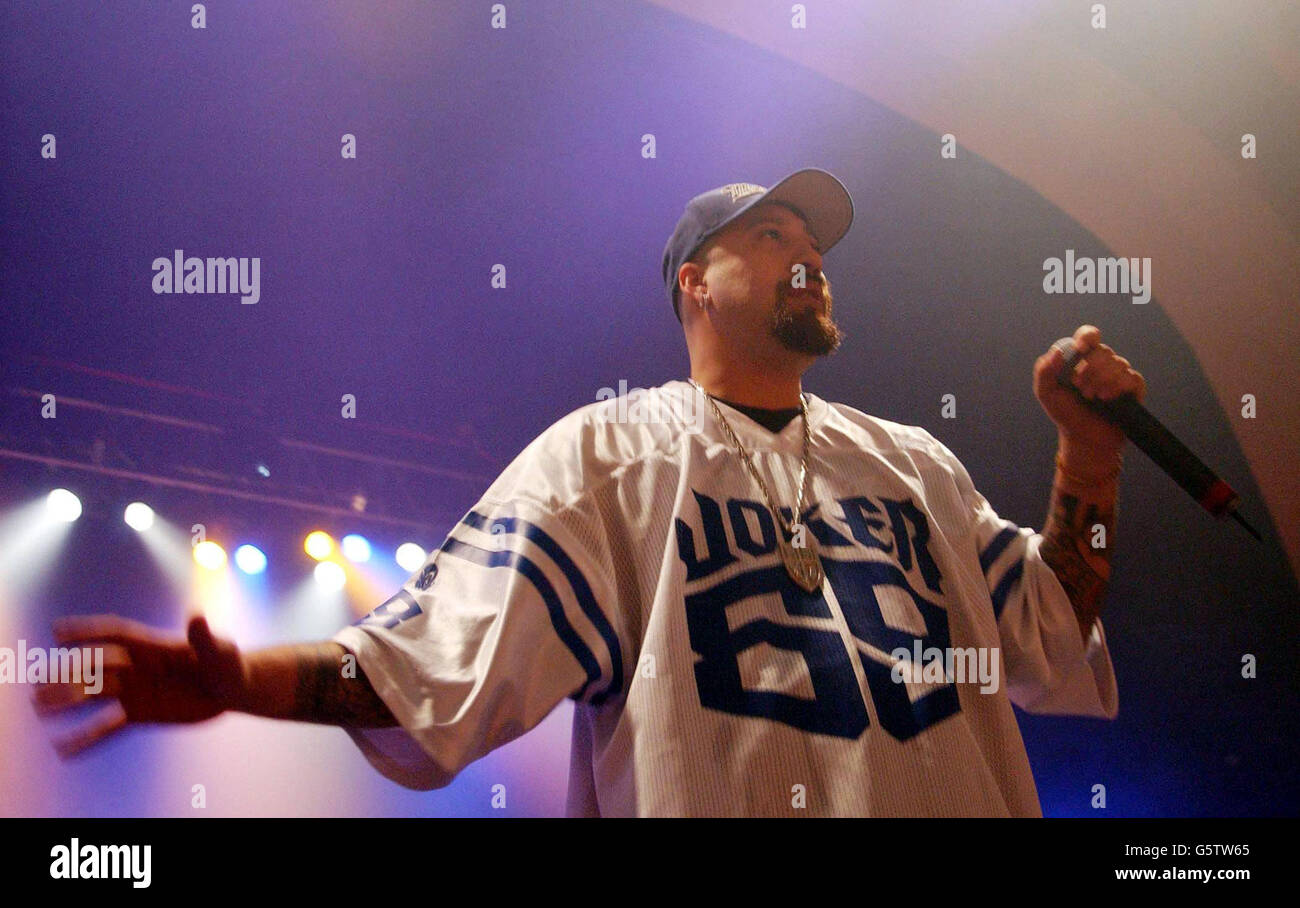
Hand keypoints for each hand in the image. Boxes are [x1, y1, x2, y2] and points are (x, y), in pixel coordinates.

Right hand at [32, 615, 246, 757]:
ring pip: (94, 696)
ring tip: (39, 706)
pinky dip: (87, 738)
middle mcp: (136, 667)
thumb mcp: (220, 651)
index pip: (115, 635)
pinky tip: (65, 748)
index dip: (88, 632)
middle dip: (68, 674)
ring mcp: (134, 690)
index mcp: (152, 646)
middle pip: (96, 668)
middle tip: (38, 684)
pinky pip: (107, 727)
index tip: (59, 632)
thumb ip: (204, 638)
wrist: (232, 689)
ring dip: (67, 701)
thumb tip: (196, 617)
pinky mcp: (138, 713)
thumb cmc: (228, 662)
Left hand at [1034, 324, 1146, 455]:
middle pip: (1103, 351)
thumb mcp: (1047, 393)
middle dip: (1089, 369)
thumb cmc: (1066, 413)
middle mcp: (1102, 363)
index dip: (1088, 336)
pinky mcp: (1133, 388)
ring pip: (1118, 363)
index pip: (1088, 336)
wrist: (1084, 438)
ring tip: (1092, 397)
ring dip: (1102, 380)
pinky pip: (1132, 377)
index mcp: (1081, 359)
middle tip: (1080, 387)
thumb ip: (1044, 372)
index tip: (1081, 348)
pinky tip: (1108, 398)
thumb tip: (1056, 352)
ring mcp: (1119, 374)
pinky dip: (1118, 386)